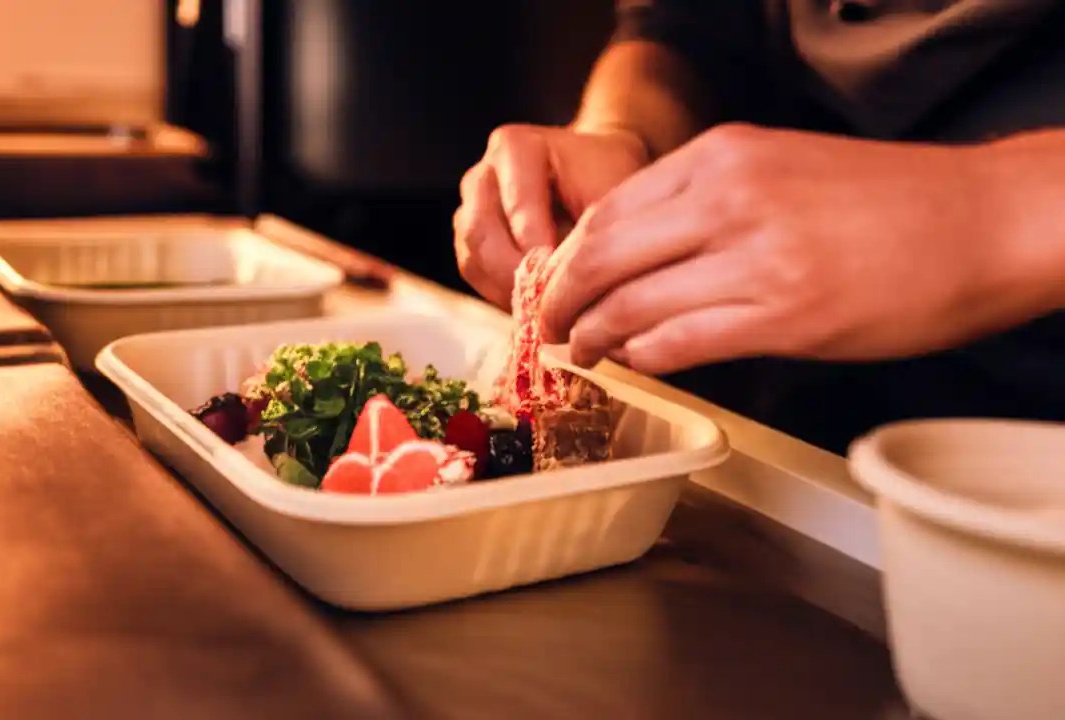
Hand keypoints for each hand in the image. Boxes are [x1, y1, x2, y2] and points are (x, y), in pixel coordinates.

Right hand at [453, 124, 647, 308]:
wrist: (595, 174)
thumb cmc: (607, 177)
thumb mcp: (613, 192)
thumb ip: (588, 229)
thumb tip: (566, 281)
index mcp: (514, 148)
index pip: (517, 206)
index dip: (540, 249)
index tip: (567, 280)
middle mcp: (483, 174)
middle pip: (480, 233)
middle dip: (515, 274)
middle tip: (551, 304)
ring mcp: (469, 207)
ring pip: (472, 258)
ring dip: (506, 288)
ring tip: (546, 306)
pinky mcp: (469, 239)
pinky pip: (473, 273)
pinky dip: (500, 293)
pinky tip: (534, 302)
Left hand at [540, 123, 1050, 373]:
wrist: (982, 221)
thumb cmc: (888, 201)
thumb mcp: (782, 167)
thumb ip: (709, 200)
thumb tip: (640, 254)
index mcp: (724, 156)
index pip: (609, 209)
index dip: (569, 256)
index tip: (556, 282)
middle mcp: (730, 199)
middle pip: (603, 256)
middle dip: (563, 300)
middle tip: (549, 326)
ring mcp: (756, 258)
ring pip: (632, 303)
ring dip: (595, 336)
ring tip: (583, 352)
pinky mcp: (785, 317)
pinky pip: (682, 341)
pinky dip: (646, 356)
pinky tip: (638, 361)